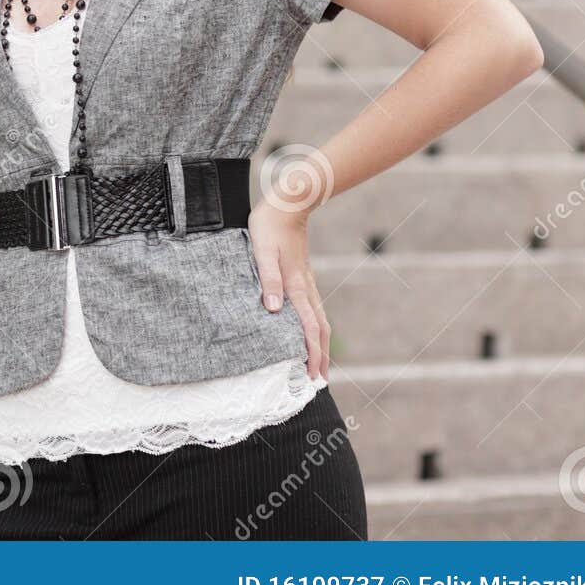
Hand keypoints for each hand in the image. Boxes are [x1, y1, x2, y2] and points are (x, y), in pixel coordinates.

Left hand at [246, 202, 329, 380]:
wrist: (288, 204)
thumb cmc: (270, 227)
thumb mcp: (262, 253)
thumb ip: (268, 281)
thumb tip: (272, 310)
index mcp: (296, 286)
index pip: (309, 327)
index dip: (312, 352)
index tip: (314, 375)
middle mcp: (306, 288)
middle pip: (320, 329)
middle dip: (321, 355)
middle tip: (320, 380)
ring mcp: (307, 283)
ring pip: (319, 319)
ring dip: (321, 343)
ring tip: (319, 362)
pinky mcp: (303, 277)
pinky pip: (314, 309)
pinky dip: (316, 326)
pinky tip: (310, 331)